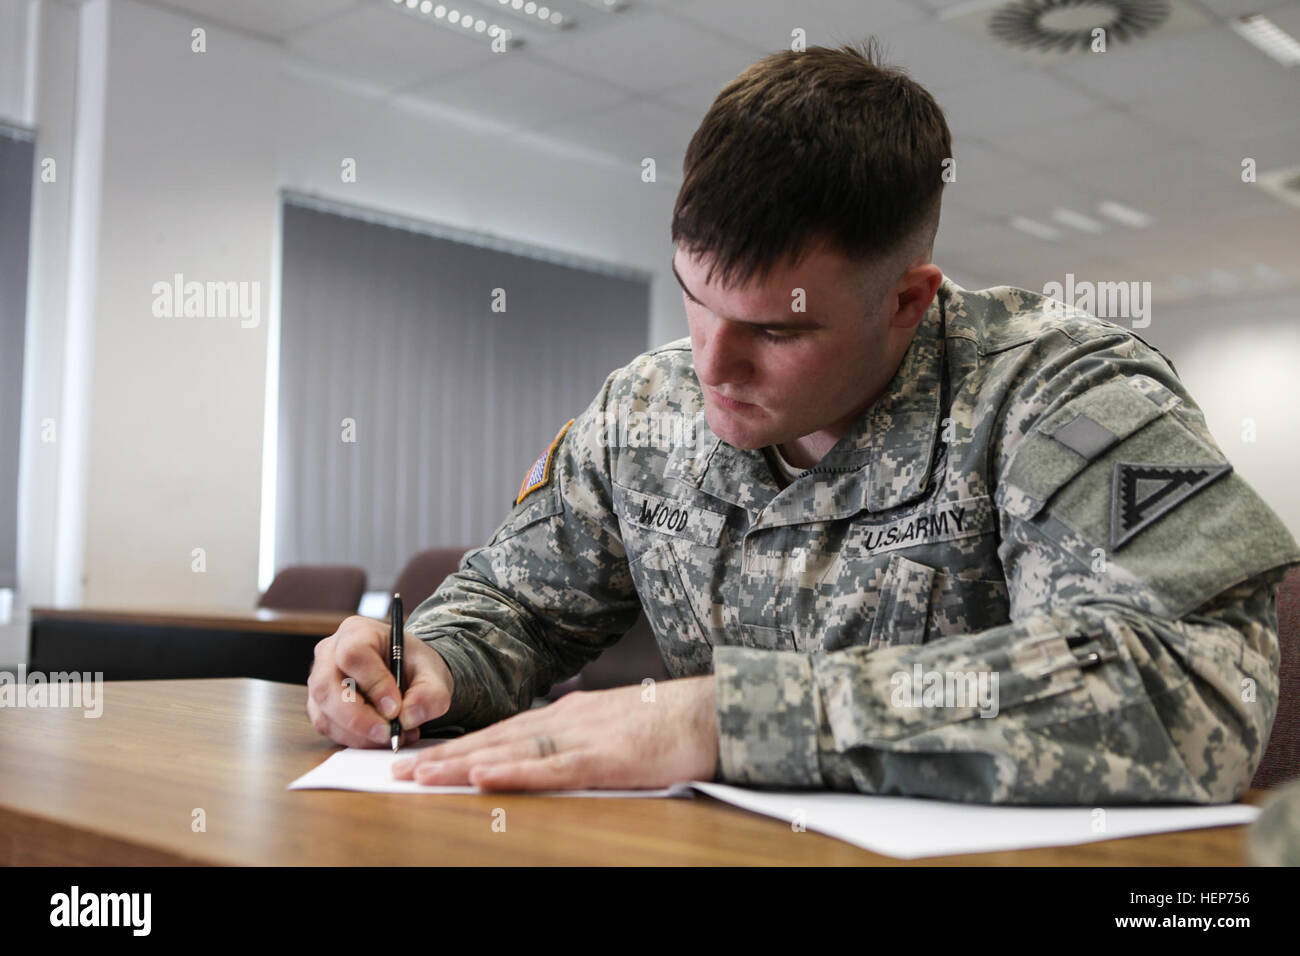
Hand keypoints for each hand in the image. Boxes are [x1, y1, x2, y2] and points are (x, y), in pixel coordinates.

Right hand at [307, 615, 454, 747]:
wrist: (407, 674)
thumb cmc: (414, 666)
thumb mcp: (433, 674)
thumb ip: (429, 694)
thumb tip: (407, 718)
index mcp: (357, 631)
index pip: (353, 654)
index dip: (373, 684)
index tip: (395, 707)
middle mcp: (329, 653)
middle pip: (327, 687)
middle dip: (359, 718)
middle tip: (388, 733)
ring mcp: (319, 680)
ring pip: (325, 714)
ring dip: (359, 734)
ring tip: (394, 734)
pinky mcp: (319, 706)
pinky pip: (328, 728)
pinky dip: (355, 739)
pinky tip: (380, 736)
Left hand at [389, 675, 718, 789]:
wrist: (714, 713)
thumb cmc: (668, 725)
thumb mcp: (613, 726)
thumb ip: (577, 737)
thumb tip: (544, 753)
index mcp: (568, 714)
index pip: (503, 730)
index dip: (459, 744)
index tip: (421, 757)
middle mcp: (567, 720)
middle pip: (495, 738)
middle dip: (445, 755)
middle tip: (398, 769)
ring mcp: (584, 737)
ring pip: (512, 750)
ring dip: (463, 763)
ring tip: (421, 775)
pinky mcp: (605, 758)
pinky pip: (551, 768)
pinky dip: (513, 771)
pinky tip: (482, 774)